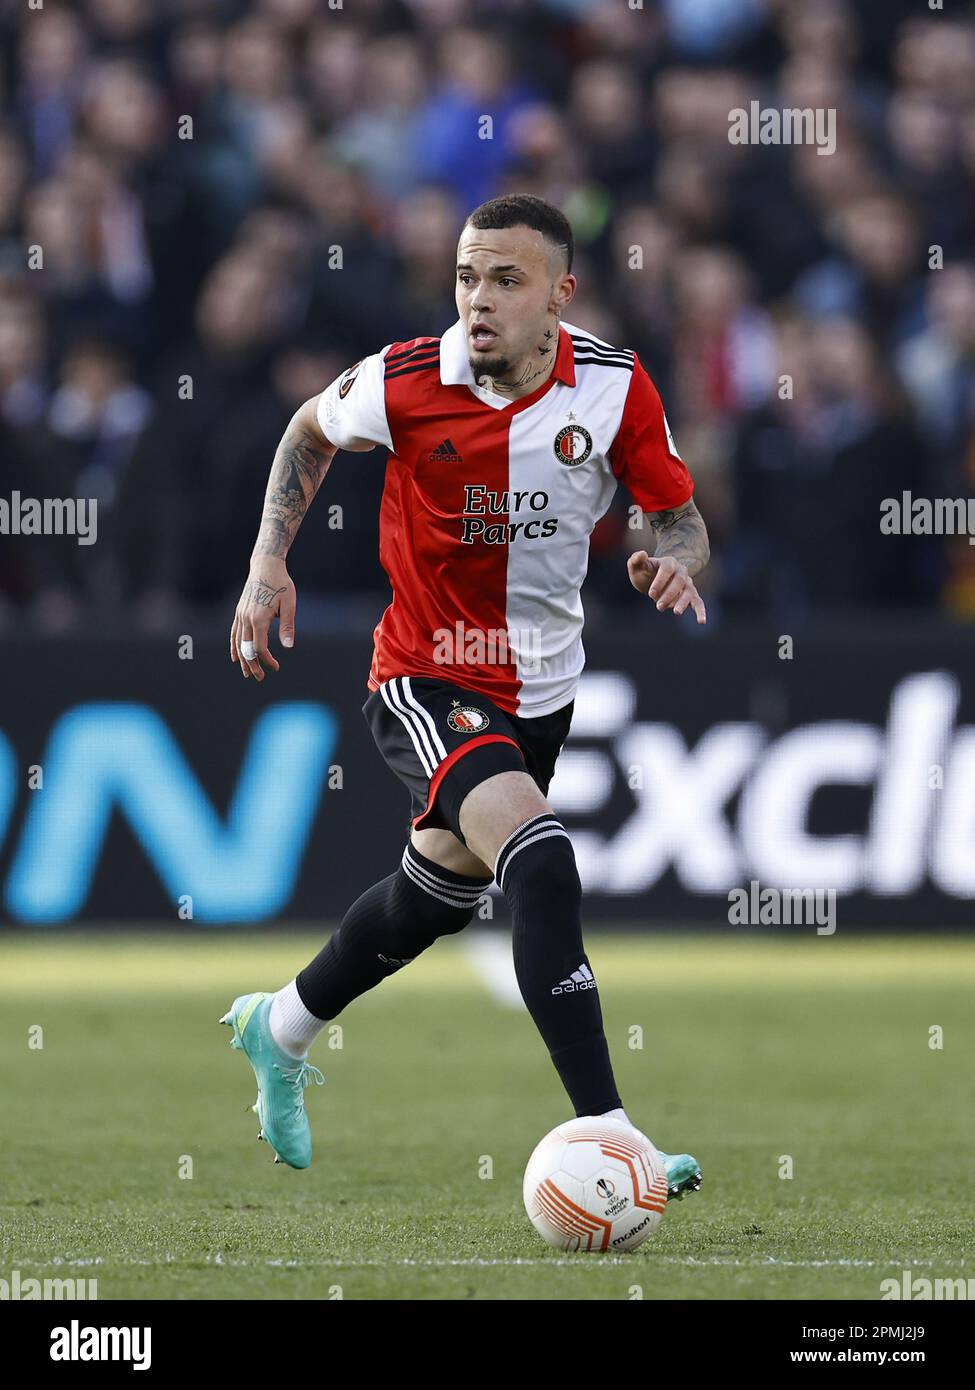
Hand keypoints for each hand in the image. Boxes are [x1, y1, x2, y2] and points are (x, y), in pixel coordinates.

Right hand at [230, 561, 296, 679]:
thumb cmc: (281, 584)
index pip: (260, 647)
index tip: (276, 667)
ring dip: (242, 659)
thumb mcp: (289, 605)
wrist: (265, 565)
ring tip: (246, 672)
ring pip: (237, 642)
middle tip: (259, 678)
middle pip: (246, 649)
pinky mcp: (239, 611)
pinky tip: (235, 656)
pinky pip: (234, 633)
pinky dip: (234, 646)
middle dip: (252, 665)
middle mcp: (246, 618)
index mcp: (259, 619)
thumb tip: (288, 647)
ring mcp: (240, 615)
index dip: (267, 660)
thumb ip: (287, 627)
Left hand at [627, 551, 706, 623]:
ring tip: (676, 612)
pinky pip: (698, 603)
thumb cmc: (645, 573)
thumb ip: (636, 560)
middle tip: (658, 606)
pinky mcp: (691, 595)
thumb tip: (642, 554)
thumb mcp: (637, 567)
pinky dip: (701, 612)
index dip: (660, 581)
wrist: (654, 579)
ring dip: (682, 602)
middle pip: (679, 581)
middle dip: (669, 594)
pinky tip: (701, 622)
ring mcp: (687, 584)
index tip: (650, 594)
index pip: (666, 569)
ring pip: (689, 592)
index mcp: (668, 563)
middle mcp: (681, 572)